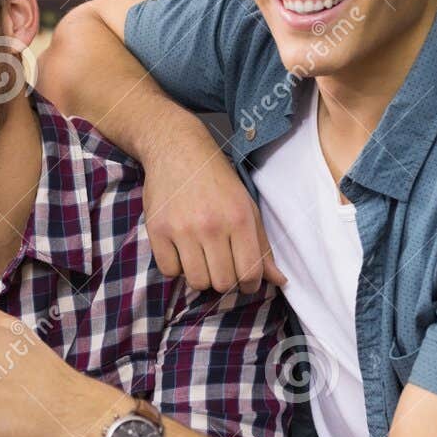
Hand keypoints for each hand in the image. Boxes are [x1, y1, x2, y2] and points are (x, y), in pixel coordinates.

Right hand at [141, 121, 284, 293]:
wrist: (177, 151)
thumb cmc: (217, 181)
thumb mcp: (246, 207)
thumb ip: (261, 246)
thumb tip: (279, 280)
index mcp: (239, 219)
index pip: (250, 273)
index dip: (250, 284)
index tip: (244, 279)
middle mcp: (211, 225)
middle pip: (222, 283)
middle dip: (224, 280)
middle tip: (220, 265)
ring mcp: (182, 229)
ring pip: (196, 281)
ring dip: (200, 276)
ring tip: (200, 258)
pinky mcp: (157, 230)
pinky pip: (169, 271)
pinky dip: (176, 267)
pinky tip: (180, 250)